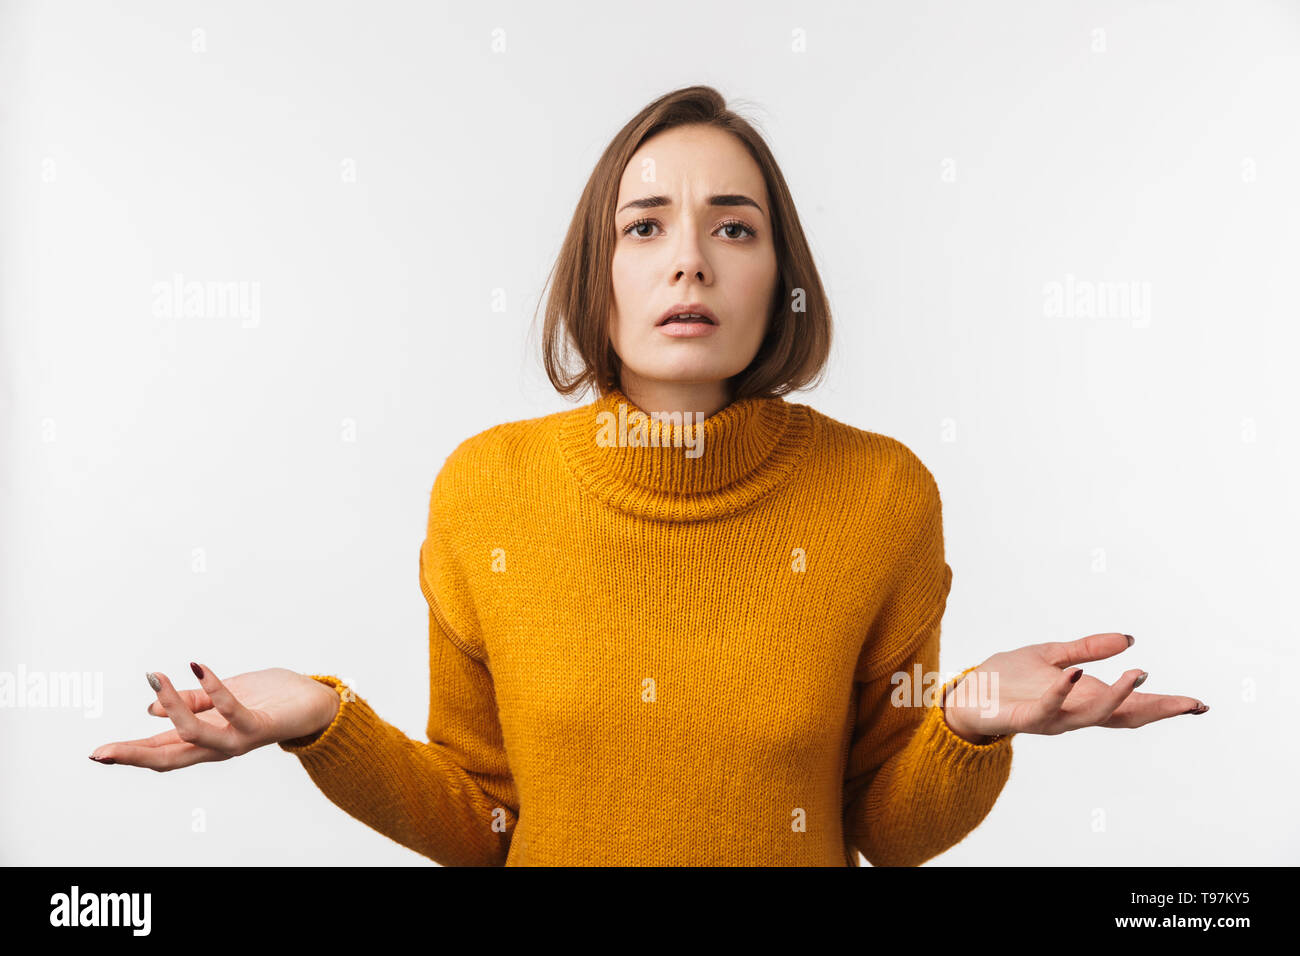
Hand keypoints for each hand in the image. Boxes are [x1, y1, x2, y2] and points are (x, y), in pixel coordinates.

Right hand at [88, 665, 341, 770]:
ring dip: (172, 707)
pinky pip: (232, 710)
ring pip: (194, 735)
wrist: (315, 703)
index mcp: (206, 740)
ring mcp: (239, 739)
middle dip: (134, 755)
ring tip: (155, 678)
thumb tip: (150, 707)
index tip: (97, 755)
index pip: (161, 751)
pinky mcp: (260, 726)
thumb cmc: (269, 700)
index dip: (130, 753)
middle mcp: (219, 746)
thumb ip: (192, 703)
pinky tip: (198, 665)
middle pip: (169, 758)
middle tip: (102, 752)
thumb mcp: (222, 698)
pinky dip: (214, 688)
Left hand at [943, 633, 1207, 740]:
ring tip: (1138, 674)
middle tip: (1190, 703)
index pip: (1132, 705)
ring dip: (1117, 697)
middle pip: (1125, 717)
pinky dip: (1062, 692)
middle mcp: (1074, 713)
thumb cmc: (1006, 679)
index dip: (1164, 705)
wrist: (965, 695)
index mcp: (1084, 698)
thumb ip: (1088, 649)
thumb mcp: (1052, 654)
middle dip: (1157, 710)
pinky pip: (1048, 708)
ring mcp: (1052, 718)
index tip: (1200, 704)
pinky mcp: (1025, 717)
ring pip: (1093, 716)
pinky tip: (1076, 673)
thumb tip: (1130, 639)